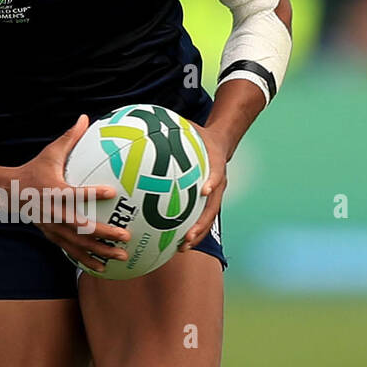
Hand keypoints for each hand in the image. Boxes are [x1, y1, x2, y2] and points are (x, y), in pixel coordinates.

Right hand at [13, 114, 131, 272]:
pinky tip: (103, 267)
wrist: (8, 192)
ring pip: (78, 244)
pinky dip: (86, 259)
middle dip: (104, 234)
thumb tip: (85, 118)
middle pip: (80, 227)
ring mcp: (52, 227)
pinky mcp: (51, 236)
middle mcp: (53, 212)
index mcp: (53, 191)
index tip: (112, 192)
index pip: (74, 192)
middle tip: (126, 237)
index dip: (92, 193)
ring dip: (100, 252)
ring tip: (121, 257)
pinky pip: (71, 251)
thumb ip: (70, 138)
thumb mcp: (50, 153)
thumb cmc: (34, 170)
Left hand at [180, 123, 227, 251]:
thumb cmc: (199, 134)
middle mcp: (217, 183)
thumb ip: (172, 124)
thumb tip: (146, 118)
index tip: (205, 191)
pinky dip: (190, 231)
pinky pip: (200, 218)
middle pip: (212, 207)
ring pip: (207, 218)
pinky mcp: (208, 201)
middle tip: (187, 236)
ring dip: (197, 234)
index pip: (217, 173)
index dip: (212, 182)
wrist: (220, 142)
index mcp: (215, 163)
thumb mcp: (189, 125)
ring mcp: (215, 194)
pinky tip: (173, 244)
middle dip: (201, 224)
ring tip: (182, 248)